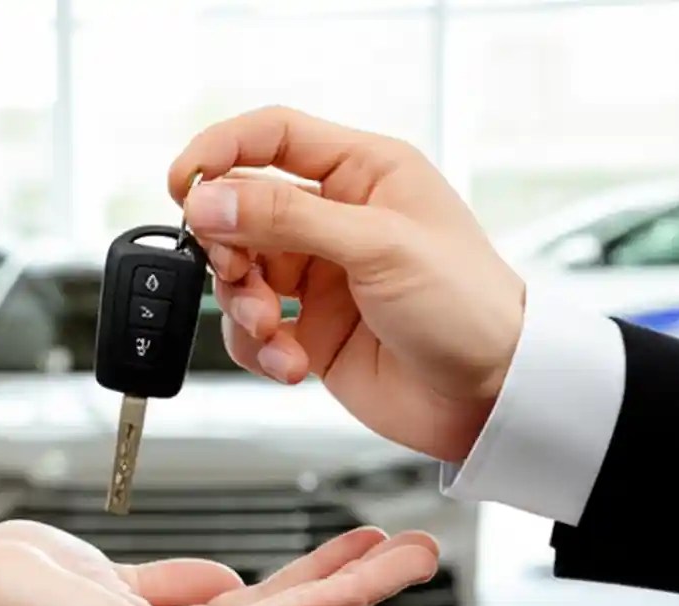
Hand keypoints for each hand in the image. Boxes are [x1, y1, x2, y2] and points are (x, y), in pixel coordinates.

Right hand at [168, 105, 524, 461]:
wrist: (493, 396)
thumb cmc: (470, 307)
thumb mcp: (378, 247)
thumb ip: (288, 218)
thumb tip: (211, 197)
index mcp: (365, 173)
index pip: (274, 137)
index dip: (221, 152)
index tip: (184, 184)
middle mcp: (339, 219)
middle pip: (244, 210)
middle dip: (230, 246)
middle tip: (239, 275)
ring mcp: (325, 278)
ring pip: (243, 275)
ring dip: (243, 305)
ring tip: (274, 330)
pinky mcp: (315, 331)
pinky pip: (257, 331)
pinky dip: (261, 348)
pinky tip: (290, 362)